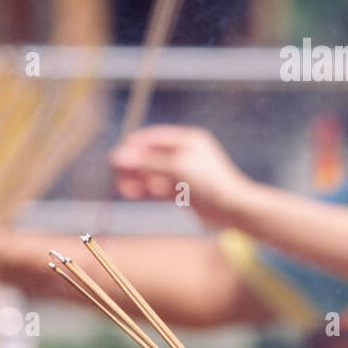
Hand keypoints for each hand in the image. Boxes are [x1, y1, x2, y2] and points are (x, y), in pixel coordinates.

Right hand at [109, 126, 253, 225]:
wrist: (233, 209)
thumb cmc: (209, 183)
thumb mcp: (175, 168)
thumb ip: (146, 163)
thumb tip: (117, 156)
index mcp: (188, 140)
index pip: (154, 138)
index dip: (134, 146)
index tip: (116, 156)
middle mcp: (185, 154)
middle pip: (151, 155)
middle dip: (133, 164)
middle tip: (114, 173)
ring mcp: (183, 173)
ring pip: (153, 173)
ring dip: (136, 178)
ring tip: (119, 186)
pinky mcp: (183, 191)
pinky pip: (158, 187)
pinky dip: (145, 189)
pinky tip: (130, 193)